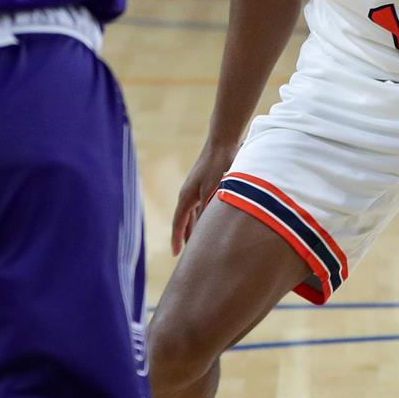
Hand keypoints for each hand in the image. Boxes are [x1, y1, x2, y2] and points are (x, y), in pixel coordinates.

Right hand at [171, 140, 238, 254]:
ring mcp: (195, 189)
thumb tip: (204, 229)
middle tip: (188, 255)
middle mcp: (188, 194)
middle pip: (184, 221)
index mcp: (186, 197)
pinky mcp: (204, 185)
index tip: (176, 255)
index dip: (177, 239)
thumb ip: (208, 210)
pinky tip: (207, 223)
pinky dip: (201, 218)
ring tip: (197, 243)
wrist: (222, 142)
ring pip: (192, 214)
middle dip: (185, 237)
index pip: (178, 223)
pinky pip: (199, 207)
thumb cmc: (219, 166)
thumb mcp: (214, 191)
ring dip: (193, 228)